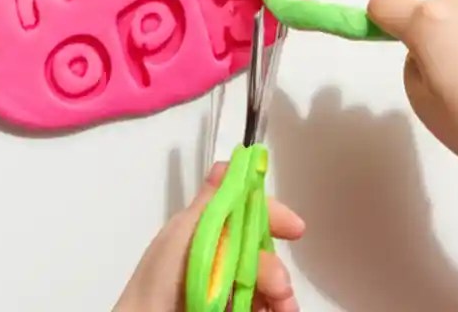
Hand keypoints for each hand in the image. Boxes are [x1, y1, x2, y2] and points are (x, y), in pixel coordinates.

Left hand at [114, 163, 305, 311]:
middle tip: (279, 288)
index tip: (295, 229)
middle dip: (276, 267)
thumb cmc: (162, 278)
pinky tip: (277, 311)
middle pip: (263, 253)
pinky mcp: (232, 309)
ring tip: (282, 307)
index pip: (249, 214)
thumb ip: (212, 202)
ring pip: (268, 283)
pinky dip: (274, 307)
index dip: (273, 217)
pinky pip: (263, 305)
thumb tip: (232, 161)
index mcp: (210, 232)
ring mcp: (227, 289)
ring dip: (281, 293)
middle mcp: (221, 258)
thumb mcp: (185, 233)